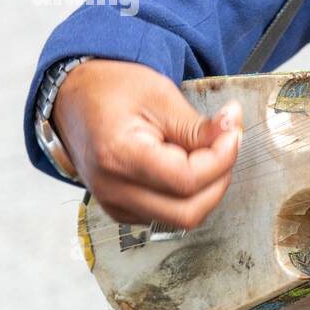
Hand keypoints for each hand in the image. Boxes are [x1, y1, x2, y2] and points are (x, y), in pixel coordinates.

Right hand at [52, 59, 242, 227]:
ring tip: (203, 153)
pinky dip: (189, 196)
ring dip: (206, 190)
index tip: (232, 132)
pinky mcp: (122, 210)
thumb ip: (198, 125)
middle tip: (224, 145)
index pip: (186, 180)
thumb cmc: (113, 90)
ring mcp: (114, 204)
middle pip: (187, 212)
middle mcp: (112, 189)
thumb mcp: (160, 95)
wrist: (75, 98)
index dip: (221, 158)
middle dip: (219, 180)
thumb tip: (233, 132)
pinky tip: (184, 165)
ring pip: (182, 219)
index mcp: (118, 156)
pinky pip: (169, 216)